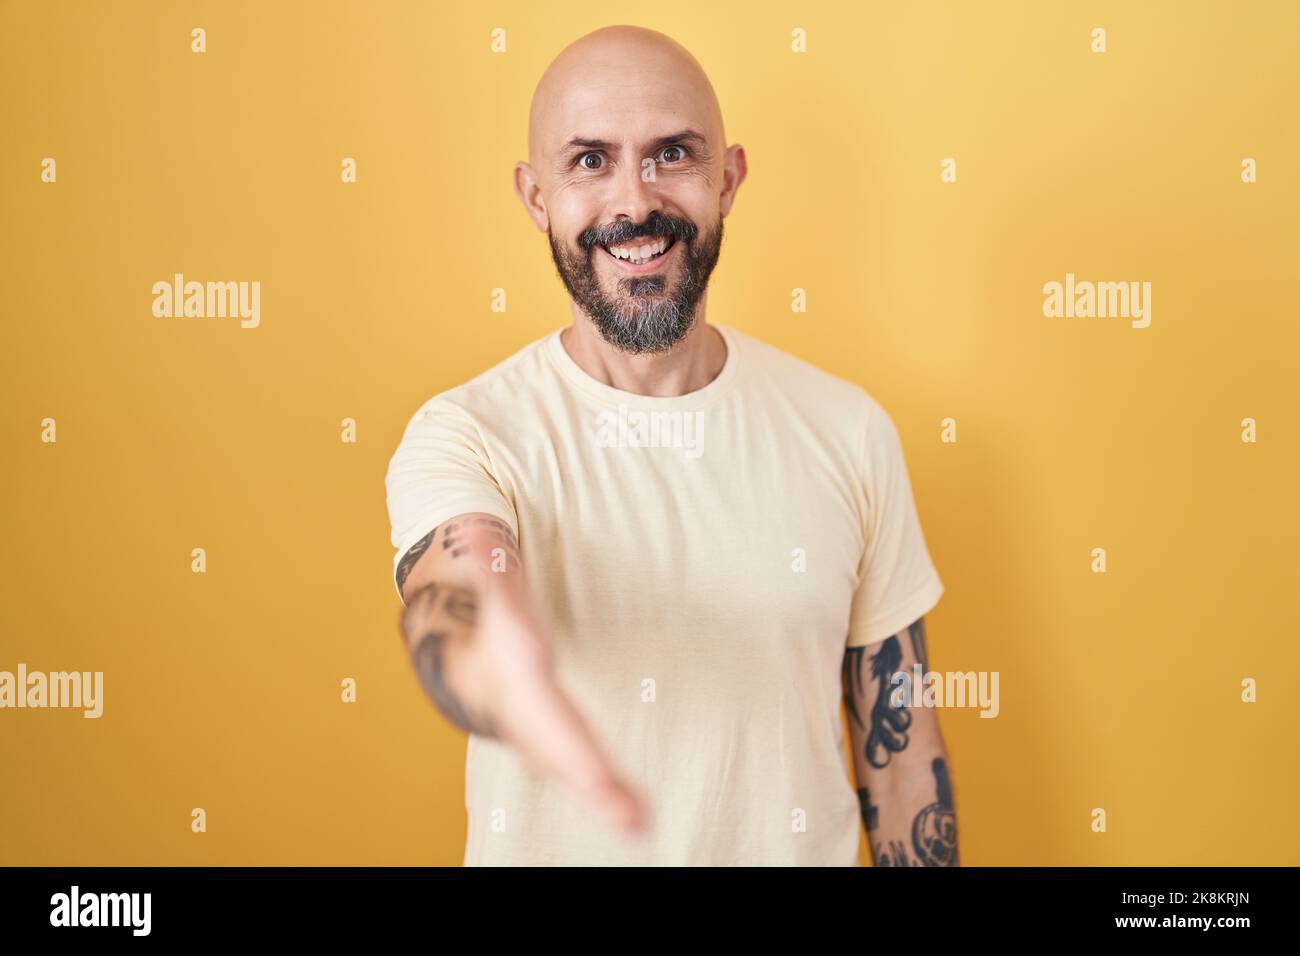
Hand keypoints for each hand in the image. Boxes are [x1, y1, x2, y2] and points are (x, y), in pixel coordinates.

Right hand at [461, 581, 648, 836]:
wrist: (440, 628)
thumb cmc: (470, 590)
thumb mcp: (481, 570)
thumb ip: (487, 565)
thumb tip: (478, 539)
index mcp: (506, 671)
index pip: (538, 709)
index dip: (564, 743)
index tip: (594, 775)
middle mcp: (512, 707)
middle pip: (553, 749)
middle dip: (587, 781)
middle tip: (629, 818)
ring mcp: (523, 723)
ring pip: (561, 764)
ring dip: (597, 795)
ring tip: (637, 823)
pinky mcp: (540, 730)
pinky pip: (570, 761)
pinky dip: (595, 786)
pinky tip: (628, 812)